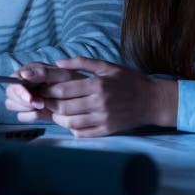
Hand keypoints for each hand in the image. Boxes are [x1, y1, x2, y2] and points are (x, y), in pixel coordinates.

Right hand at [4, 62, 85, 122]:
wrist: (84, 99)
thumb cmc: (75, 83)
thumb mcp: (62, 75)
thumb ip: (43, 72)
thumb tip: (23, 74)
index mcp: (32, 71)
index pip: (14, 79)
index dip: (18, 89)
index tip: (30, 97)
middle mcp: (26, 83)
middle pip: (10, 92)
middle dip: (22, 100)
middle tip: (39, 104)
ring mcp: (27, 97)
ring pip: (11, 104)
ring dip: (25, 108)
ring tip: (41, 108)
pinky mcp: (30, 110)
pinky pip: (20, 115)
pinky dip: (29, 116)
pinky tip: (40, 114)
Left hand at [38, 57, 177, 136]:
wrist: (151, 101)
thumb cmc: (128, 80)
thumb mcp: (107, 66)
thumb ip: (82, 62)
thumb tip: (58, 63)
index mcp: (98, 85)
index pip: (64, 90)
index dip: (48, 90)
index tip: (42, 88)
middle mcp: (99, 103)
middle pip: (64, 107)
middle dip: (49, 103)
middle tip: (43, 100)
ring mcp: (103, 118)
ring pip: (70, 122)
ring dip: (58, 118)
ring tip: (54, 111)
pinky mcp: (107, 130)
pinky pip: (82, 133)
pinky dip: (71, 128)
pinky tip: (69, 121)